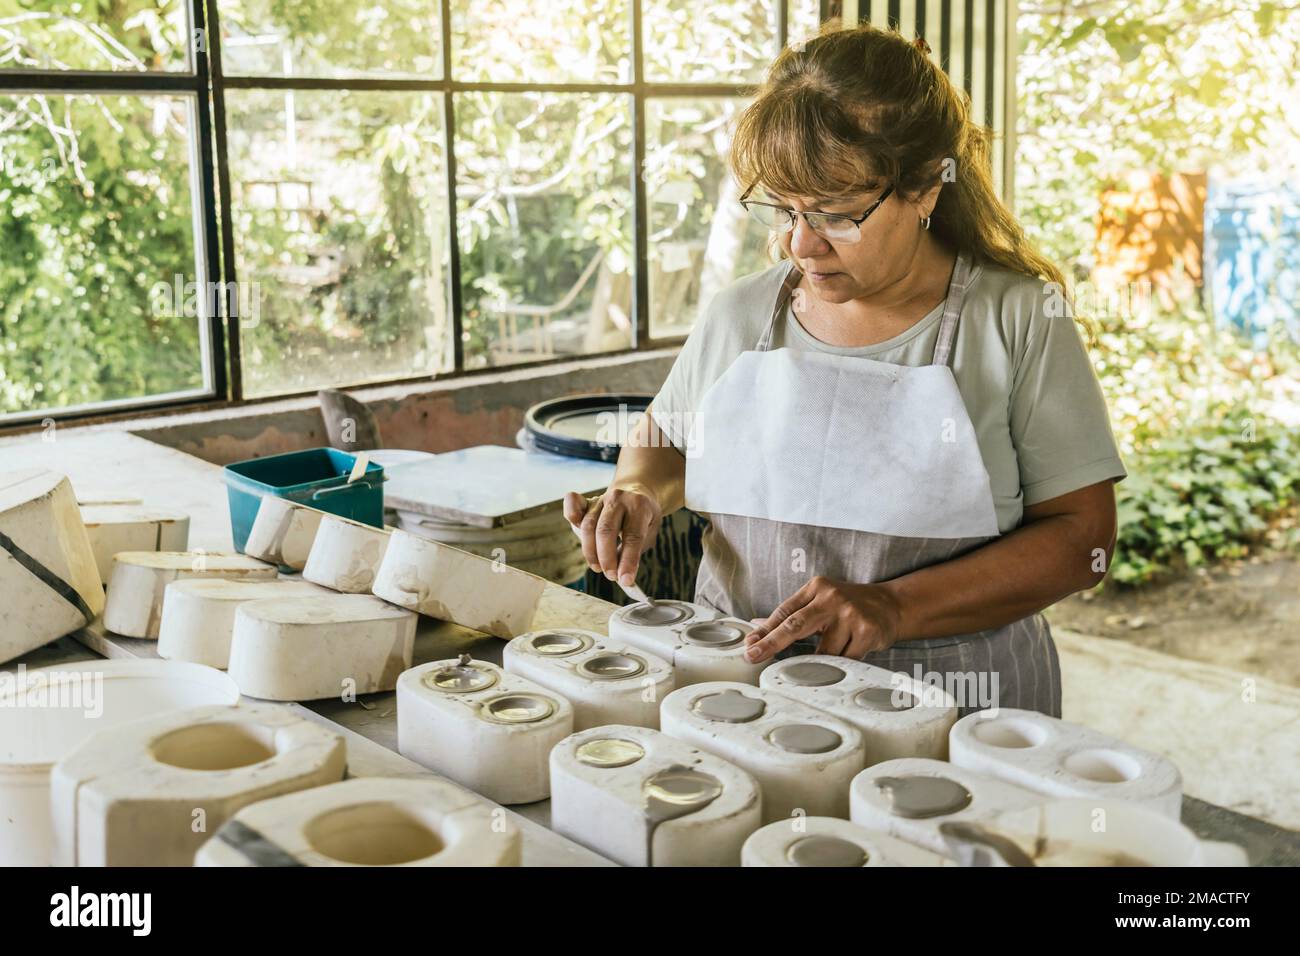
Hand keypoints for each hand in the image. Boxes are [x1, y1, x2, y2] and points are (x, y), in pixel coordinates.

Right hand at [563, 485, 661, 588]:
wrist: (637, 491)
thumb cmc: (643, 517)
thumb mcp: (649, 532)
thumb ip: (635, 550)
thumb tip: (621, 574)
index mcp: (640, 506)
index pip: (632, 537)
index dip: (628, 561)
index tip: (626, 580)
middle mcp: (618, 499)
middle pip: (606, 530)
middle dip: (606, 558)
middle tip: (611, 576)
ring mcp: (601, 498)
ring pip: (588, 526)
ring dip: (591, 552)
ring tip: (598, 568)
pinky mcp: (587, 501)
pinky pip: (573, 505)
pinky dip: (570, 514)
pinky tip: (575, 527)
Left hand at [744, 576, 903, 663]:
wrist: (892, 604)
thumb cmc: (850, 605)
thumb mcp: (820, 601)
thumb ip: (793, 613)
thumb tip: (758, 624)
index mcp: (816, 588)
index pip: (784, 611)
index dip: (765, 630)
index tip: (750, 645)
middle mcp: (831, 598)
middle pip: (795, 625)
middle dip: (771, 643)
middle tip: (753, 656)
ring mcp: (849, 614)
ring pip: (823, 651)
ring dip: (821, 660)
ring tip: (832, 653)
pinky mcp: (866, 631)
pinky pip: (845, 659)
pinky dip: (842, 662)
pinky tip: (850, 653)